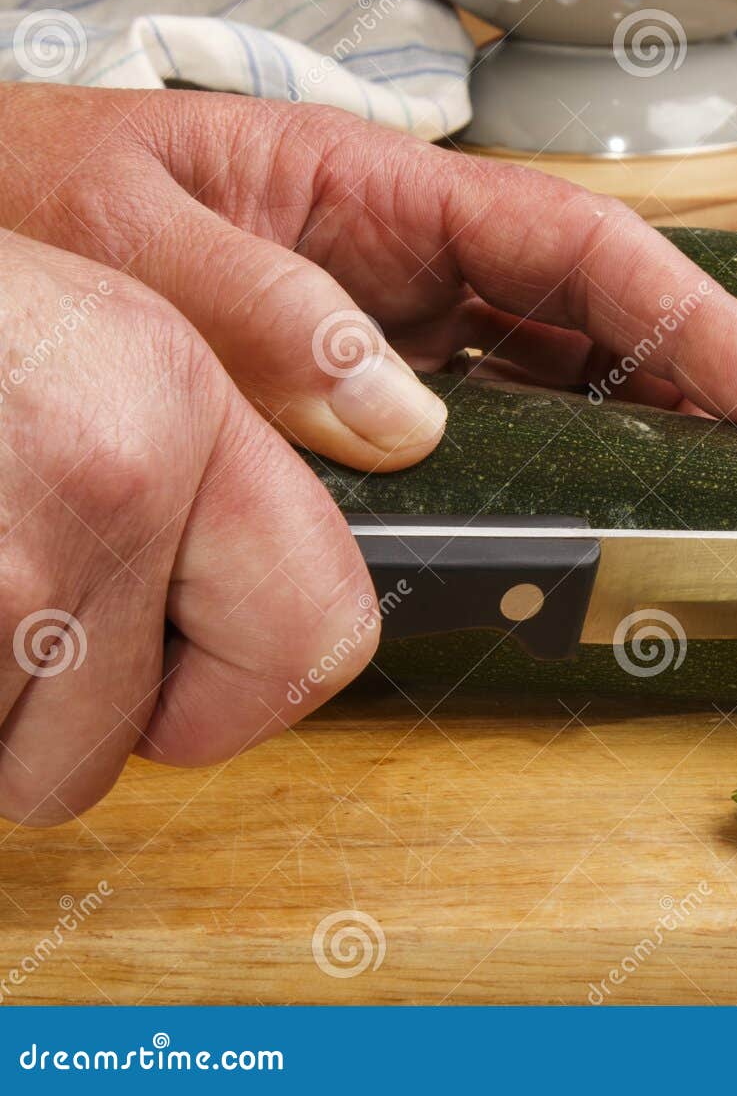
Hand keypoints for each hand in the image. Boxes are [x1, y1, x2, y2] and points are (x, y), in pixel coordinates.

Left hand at [0, 84, 736, 471]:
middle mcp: (405, 267)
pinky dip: (537, 484)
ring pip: (554, 385)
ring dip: (634, 443)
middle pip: (597, 323)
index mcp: (376, 194)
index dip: (699, 324)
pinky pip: (481, 439)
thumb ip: (263, 314)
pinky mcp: (359, 402)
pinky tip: (570, 530)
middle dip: (698, 390)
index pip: (584, 249)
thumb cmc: (25, 201)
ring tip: (701, 511)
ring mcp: (390, 337)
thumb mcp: (130, 232)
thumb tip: (404, 423)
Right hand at [0, 230, 375, 823]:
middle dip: (56, 721)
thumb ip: (198, 486)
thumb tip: (285, 644)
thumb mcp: (88, 349)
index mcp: (180, 399)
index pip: (321, 632)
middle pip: (126, 743)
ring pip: (17, 772)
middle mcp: (108, 474)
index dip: (246, 688)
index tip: (186, 676)